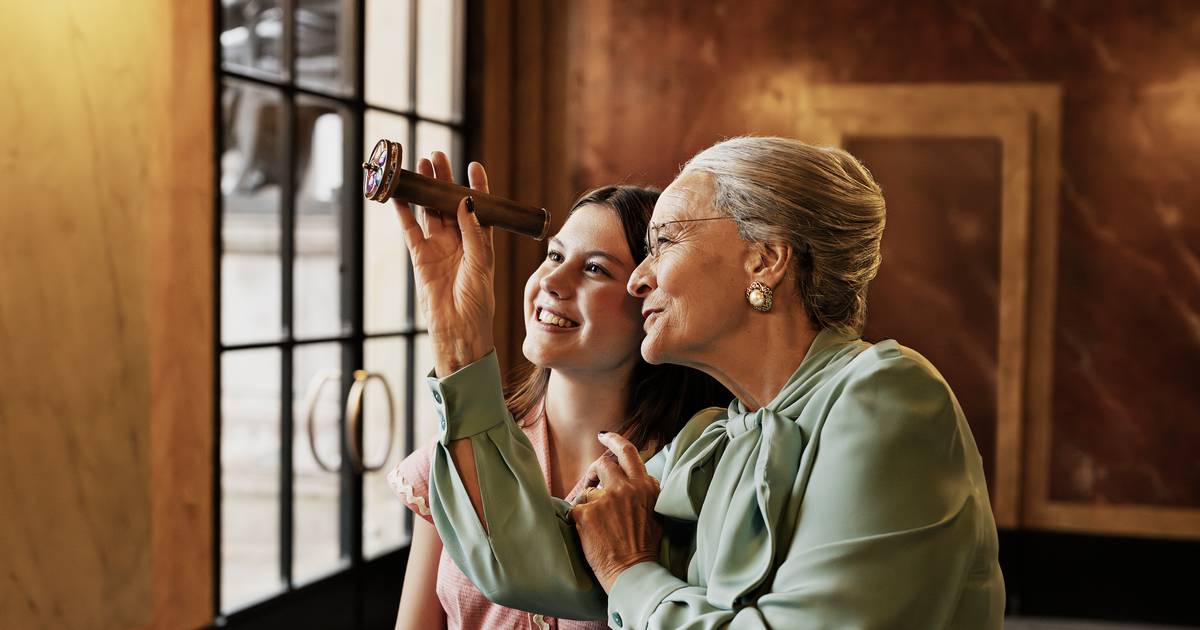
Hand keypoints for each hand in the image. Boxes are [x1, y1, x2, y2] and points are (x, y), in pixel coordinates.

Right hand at [393, 151, 494, 376]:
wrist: (459, 328)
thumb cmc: (478, 300)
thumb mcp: (482, 262)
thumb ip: (473, 231)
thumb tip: (465, 201)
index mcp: (480, 241)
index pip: (479, 207)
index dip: (477, 187)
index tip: (474, 166)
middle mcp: (459, 241)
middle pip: (450, 203)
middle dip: (444, 180)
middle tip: (438, 156)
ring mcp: (438, 247)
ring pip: (429, 211)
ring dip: (425, 189)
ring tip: (420, 165)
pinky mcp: (420, 256)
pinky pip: (410, 228)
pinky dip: (404, 211)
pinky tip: (400, 193)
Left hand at [571, 433, 662, 592]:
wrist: (633, 571)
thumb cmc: (646, 546)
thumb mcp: (657, 512)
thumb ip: (647, 490)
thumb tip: (639, 477)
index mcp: (644, 486)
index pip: (628, 452)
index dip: (614, 440)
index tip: (604, 436)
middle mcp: (625, 488)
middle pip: (603, 464)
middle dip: (596, 472)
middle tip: (594, 481)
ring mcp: (605, 499)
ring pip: (589, 489)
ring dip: (590, 501)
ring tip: (596, 522)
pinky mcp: (587, 513)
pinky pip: (577, 506)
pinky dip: (580, 518)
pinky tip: (588, 532)